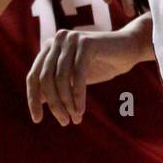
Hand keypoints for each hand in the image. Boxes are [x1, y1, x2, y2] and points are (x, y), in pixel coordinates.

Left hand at [26, 25, 144, 125]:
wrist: (130, 48)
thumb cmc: (102, 64)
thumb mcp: (74, 77)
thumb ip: (55, 85)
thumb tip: (37, 102)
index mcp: (50, 47)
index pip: (33, 76)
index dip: (33, 99)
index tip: (37, 119)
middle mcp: (58, 40)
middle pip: (45, 79)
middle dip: (53, 104)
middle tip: (64, 122)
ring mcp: (72, 39)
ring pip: (61, 79)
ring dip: (67, 103)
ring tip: (75, 119)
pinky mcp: (86, 43)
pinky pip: (78, 75)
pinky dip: (78, 96)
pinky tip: (81, 110)